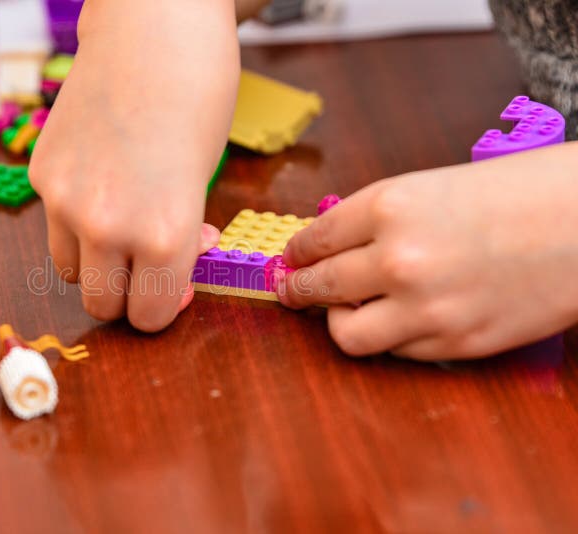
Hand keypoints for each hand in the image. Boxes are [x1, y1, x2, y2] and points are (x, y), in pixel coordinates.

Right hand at [29, 0, 238, 330]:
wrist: (153, 28)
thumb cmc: (197, 95)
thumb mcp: (205, 181)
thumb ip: (182, 238)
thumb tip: (172, 273)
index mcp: (164, 233)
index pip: (151, 317)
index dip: (164, 308)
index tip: (172, 288)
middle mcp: (108, 225)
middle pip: (103, 306)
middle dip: (128, 294)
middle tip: (146, 266)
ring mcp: (64, 199)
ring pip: (72, 272)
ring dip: (97, 263)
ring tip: (122, 224)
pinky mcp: (40, 172)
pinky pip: (54, 227)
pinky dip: (75, 223)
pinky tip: (101, 183)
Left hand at [278, 143, 577, 359]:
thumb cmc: (518, 193)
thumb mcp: (432, 187)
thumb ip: (376, 220)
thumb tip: (329, 246)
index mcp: (389, 207)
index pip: (313, 239)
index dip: (296, 253)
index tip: (292, 259)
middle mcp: (398, 260)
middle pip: (317, 287)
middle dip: (297, 289)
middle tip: (293, 290)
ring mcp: (426, 308)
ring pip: (346, 335)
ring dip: (338, 322)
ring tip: (347, 310)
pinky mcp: (456, 343)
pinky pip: (397, 351)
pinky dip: (390, 336)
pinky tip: (400, 318)